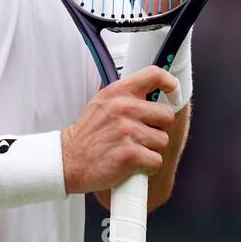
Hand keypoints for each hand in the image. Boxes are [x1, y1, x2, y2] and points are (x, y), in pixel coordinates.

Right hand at [61, 66, 177, 194]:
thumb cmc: (88, 135)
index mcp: (118, 92)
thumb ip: (126, 96)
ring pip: (162, 140)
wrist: (69, 159)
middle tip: (141, 135)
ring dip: (151, 149)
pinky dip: (147, 167)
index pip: (154, 75)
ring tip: (131, 149)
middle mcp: (124, 108)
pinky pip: (156, 160)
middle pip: (167, 114)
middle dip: (158, 128)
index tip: (172, 91)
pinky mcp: (130, 154)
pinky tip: (132, 164)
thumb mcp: (102, 103)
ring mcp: (127, 131)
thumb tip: (153, 90)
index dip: (170, 83)